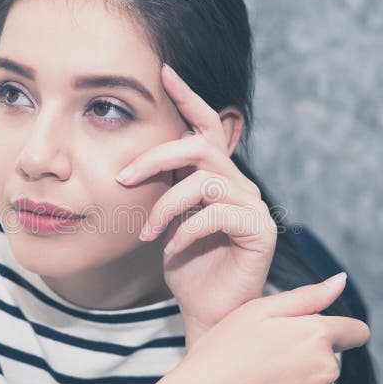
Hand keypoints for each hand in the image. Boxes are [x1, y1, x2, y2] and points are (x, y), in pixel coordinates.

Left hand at [116, 63, 277, 348]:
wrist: (206, 310)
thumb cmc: (185, 264)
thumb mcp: (166, 218)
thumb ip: (162, 186)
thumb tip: (132, 158)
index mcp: (217, 176)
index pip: (205, 127)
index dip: (187, 97)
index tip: (163, 72)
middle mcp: (239, 184)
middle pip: (199, 148)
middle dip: (156, 157)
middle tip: (122, 177)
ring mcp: (253, 206)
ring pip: (204, 181)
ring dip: (165, 206)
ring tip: (146, 232)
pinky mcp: (260, 231)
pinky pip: (216, 215)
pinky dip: (185, 230)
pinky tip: (171, 248)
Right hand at [123, 273, 369, 383]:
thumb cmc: (223, 351)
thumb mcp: (259, 310)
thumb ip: (307, 296)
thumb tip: (340, 281)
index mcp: (315, 335)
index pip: (356, 331)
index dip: (338, 330)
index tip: (313, 335)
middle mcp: (325, 369)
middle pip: (330, 356)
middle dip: (307, 353)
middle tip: (266, 353)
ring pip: (318, 382)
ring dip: (298, 378)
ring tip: (260, 376)